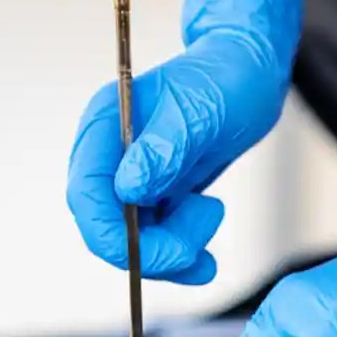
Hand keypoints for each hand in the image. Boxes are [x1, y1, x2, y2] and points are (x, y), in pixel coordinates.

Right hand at [66, 0, 302, 284]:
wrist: (249, 76)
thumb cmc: (226, 80)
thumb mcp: (199, 111)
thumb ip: (163, 148)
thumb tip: (128, 187)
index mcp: (105, 125)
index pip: (87, 193)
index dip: (110, 234)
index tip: (150, 253)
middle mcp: (110, 154)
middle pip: (106, 225)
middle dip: (150, 248)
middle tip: (195, 244)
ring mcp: (131, 177)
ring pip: (133, 241)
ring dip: (173, 250)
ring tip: (212, 215)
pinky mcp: (154, 194)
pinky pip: (156, 240)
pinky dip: (181, 256)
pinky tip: (207, 260)